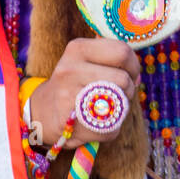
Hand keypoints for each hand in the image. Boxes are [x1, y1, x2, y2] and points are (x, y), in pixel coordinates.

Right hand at [27, 37, 141, 146]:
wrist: (43, 111)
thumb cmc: (75, 83)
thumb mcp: (86, 59)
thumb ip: (112, 58)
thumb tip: (136, 74)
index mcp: (77, 49)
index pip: (121, 52)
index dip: (133, 65)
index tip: (128, 72)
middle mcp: (70, 70)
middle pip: (123, 80)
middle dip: (129, 89)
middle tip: (118, 93)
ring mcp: (69, 98)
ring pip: (120, 104)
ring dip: (122, 108)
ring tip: (108, 107)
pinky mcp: (72, 125)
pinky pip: (111, 128)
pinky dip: (110, 129)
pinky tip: (96, 123)